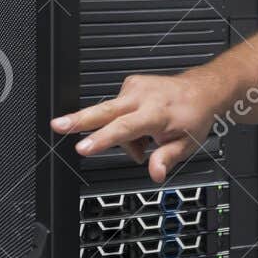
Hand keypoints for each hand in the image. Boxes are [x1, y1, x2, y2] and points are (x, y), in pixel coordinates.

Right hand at [50, 73, 218, 182]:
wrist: (200, 90)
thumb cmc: (193, 116)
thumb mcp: (187, 144)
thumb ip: (167, 159)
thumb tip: (155, 173)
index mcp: (157, 113)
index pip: (125, 128)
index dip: (102, 138)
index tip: (84, 147)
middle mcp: (142, 96)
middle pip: (105, 110)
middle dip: (78, 118)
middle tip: (57, 126)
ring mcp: (134, 87)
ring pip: (110, 115)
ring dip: (118, 134)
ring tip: (144, 142)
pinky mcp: (130, 84)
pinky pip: (117, 109)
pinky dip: (124, 122)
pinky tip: (139, 127)